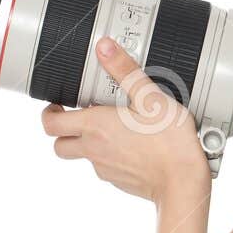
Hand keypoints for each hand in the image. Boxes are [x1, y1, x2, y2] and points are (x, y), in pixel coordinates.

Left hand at [41, 38, 209, 205]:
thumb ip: (125, 70)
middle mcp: (94, 150)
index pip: (51, 124)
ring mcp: (105, 169)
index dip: (49, 112)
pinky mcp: (119, 182)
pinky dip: (110, 157)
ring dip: (88, 143)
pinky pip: (105, 168)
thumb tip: (105, 48)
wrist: (183, 184)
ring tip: (110, 128)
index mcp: (95, 126)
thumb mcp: (150, 96)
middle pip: (59, 146)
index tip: (58, 105)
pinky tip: (131, 146)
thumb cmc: (170, 143)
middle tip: (75, 118)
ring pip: (83, 157)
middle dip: (62, 131)